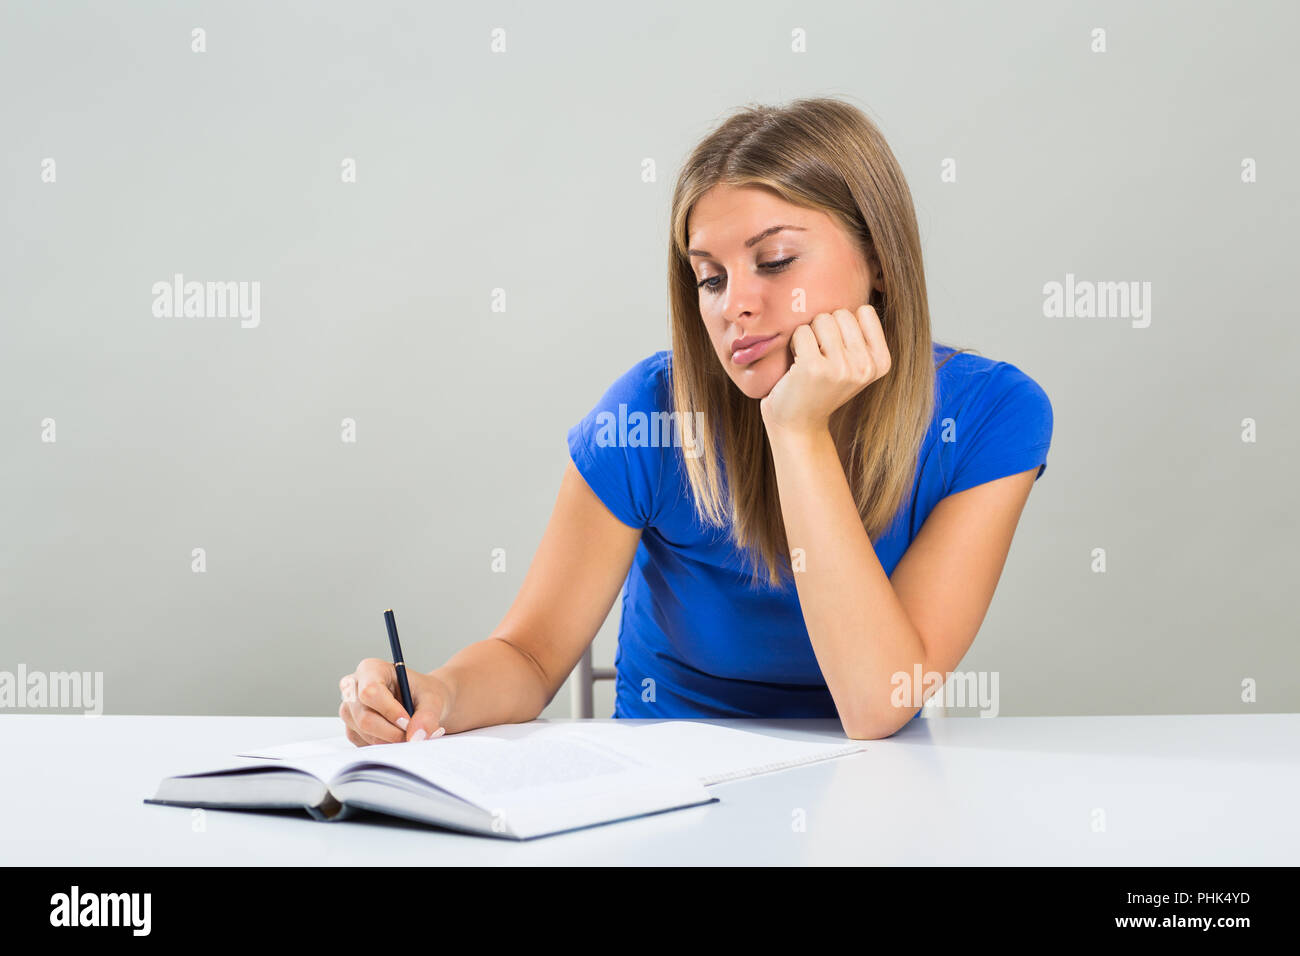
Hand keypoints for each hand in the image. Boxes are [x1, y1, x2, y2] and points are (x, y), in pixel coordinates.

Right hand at [338, 659, 450, 745]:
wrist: (422, 703)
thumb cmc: (423, 694)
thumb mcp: (432, 699)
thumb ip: (427, 716)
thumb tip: (416, 737)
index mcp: (371, 669)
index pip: (370, 692)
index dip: (389, 711)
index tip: (407, 721)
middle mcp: (353, 687)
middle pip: (364, 717)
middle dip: (391, 732)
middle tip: (412, 735)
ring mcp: (349, 709)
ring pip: (363, 733)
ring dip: (389, 740)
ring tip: (408, 732)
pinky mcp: (351, 727)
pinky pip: (363, 743)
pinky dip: (383, 744)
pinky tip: (395, 734)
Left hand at [759, 305, 891, 436]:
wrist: (798, 423)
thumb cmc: (821, 387)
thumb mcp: (854, 363)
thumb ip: (861, 333)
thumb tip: (866, 282)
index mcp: (881, 362)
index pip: (864, 311)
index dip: (844, 325)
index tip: (837, 349)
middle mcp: (865, 366)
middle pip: (841, 313)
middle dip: (825, 328)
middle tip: (820, 356)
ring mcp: (841, 368)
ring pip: (822, 319)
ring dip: (809, 335)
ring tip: (809, 360)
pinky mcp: (814, 367)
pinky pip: (802, 332)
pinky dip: (795, 343)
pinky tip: (797, 365)